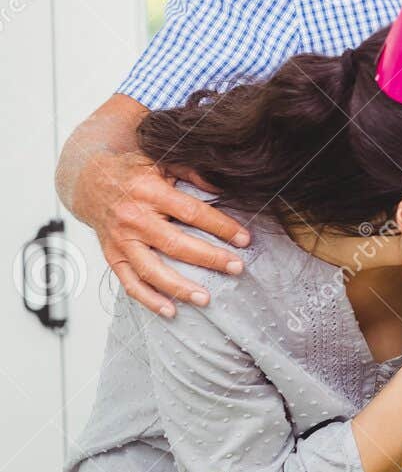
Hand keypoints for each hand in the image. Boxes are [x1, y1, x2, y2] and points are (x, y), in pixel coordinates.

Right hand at [75, 149, 249, 316]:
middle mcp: (133, 218)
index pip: (192, 212)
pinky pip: (129, 283)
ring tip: (205, 298)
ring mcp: (120, 240)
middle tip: (236, 268)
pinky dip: (148, 300)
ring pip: (151, 270)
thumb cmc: (132, 170)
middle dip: (209, 258)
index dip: (221, 227)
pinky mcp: (111, 256)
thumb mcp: (163, 161)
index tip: (244, 239)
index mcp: (150, 191)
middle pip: (175, 244)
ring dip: (179, 288)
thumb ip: (194, 173)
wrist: (88, 179)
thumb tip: (224, 188)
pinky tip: (170, 311)